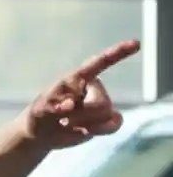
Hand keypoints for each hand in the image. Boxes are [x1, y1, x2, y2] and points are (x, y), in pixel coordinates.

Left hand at [21, 39, 138, 149]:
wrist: (44, 133)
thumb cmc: (40, 116)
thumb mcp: (40, 111)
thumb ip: (53, 107)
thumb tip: (69, 105)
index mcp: (77, 77)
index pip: (100, 63)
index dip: (118, 53)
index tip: (136, 43)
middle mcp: (93, 87)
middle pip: (100, 104)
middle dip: (81, 116)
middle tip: (62, 119)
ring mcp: (102, 103)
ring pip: (107, 115)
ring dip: (86, 124)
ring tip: (69, 123)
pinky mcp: (107, 118)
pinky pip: (114, 124)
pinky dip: (99, 130)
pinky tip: (83, 130)